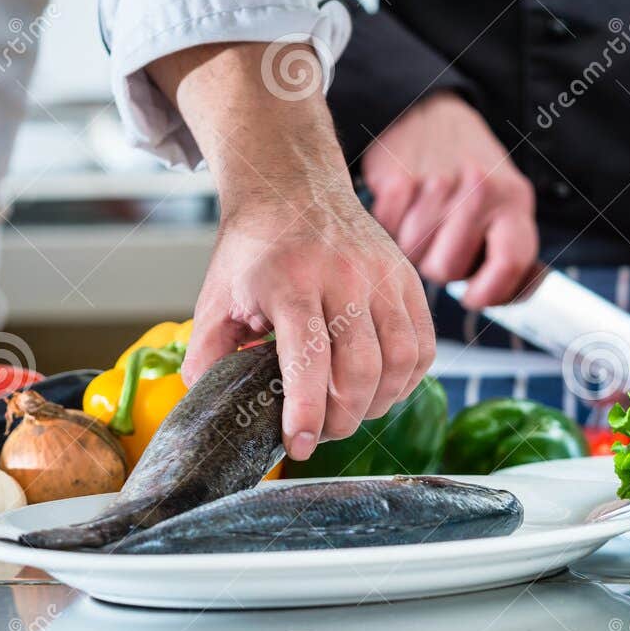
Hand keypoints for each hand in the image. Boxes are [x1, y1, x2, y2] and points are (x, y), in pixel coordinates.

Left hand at [148, 41, 434, 460]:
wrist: (291, 187)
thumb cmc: (254, 249)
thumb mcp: (214, 297)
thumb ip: (206, 353)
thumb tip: (206, 405)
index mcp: (290, 282)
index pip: (307, 359)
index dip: (305, 411)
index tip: (298, 444)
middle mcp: (344, 277)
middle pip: (360, 370)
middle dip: (341, 419)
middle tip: (319, 433)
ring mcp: (382, 276)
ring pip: (399, 362)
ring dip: (376, 404)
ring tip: (348, 413)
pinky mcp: (407, 279)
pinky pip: (423, 346)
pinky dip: (405, 380)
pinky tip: (379, 389)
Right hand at [361, 90, 536, 307]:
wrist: (429, 112)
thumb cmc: (469, 170)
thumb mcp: (503, 199)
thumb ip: (504, 246)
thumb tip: (496, 297)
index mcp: (514, 200)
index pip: (510, 263)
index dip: (487, 292)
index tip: (471, 297)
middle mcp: (480, 189)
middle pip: (447, 269)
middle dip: (439, 265)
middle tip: (440, 241)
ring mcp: (438, 183)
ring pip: (412, 254)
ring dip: (411, 245)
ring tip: (421, 217)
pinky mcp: (398, 179)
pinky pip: (387, 231)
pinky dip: (388, 225)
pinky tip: (401, 205)